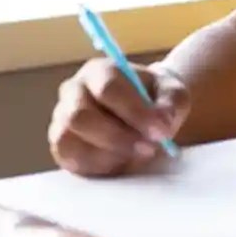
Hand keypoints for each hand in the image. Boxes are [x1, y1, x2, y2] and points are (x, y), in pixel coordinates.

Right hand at [48, 59, 190, 176]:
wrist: (145, 112)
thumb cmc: (157, 98)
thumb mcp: (173, 93)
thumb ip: (170, 103)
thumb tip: (162, 121)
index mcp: (100, 70)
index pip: (108, 88)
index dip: (133, 112)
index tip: (160, 131)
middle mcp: (74, 91)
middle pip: (80, 116)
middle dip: (117, 138)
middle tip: (149, 149)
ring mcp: (62, 118)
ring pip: (68, 139)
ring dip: (106, 153)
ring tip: (136, 154)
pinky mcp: (62, 145)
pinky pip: (69, 159)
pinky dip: (96, 166)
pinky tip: (120, 162)